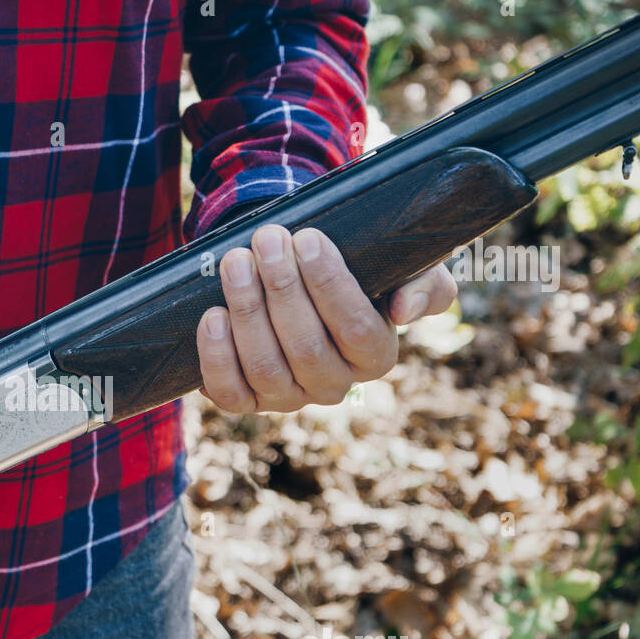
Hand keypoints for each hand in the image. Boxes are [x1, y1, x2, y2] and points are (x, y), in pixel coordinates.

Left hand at [196, 225, 455, 412]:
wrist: (298, 277)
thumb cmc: (356, 269)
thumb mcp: (405, 267)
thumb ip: (425, 283)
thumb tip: (403, 309)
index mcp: (375, 356)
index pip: (357, 329)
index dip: (330, 284)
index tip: (308, 237)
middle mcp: (333, 385)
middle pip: (306, 347)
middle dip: (282, 288)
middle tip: (266, 238)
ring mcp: (288, 397)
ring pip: (265, 367)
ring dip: (247, 310)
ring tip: (235, 261)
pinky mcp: (248, 400)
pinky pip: (231, 393)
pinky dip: (217, 357)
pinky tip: (213, 315)